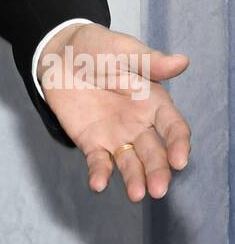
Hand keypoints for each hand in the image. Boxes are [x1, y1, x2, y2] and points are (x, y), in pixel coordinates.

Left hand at [36, 22, 190, 200]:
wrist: (60, 54)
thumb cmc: (97, 48)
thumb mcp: (123, 49)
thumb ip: (149, 61)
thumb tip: (182, 61)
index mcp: (154, 101)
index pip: (173, 128)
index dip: (179, 144)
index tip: (180, 160)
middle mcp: (140, 124)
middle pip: (154, 153)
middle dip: (158, 172)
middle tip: (158, 190)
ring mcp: (116, 136)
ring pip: (130, 164)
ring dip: (135, 180)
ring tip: (136, 195)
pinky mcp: (92, 143)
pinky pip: (98, 162)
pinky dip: (99, 174)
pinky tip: (98, 184)